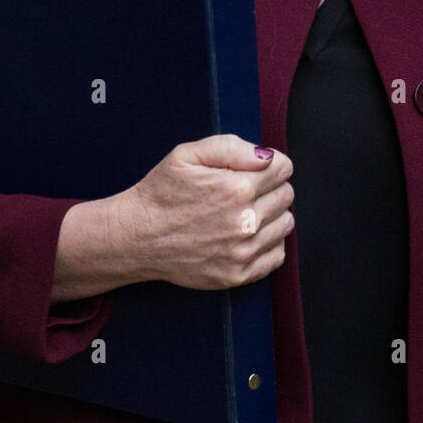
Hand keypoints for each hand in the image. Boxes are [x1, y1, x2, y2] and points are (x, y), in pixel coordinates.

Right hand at [126, 133, 293, 289]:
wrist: (136, 236)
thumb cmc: (161, 193)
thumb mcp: (187, 154)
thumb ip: (231, 147)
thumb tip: (267, 156)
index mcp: (236, 189)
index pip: (284, 168)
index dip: (271, 164)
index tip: (255, 169)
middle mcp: (245, 222)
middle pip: (286, 195)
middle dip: (271, 187)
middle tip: (244, 190)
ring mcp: (243, 252)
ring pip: (286, 224)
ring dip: (272, 214)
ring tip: (244, 212)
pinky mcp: (238, 275)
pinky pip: (277, 256)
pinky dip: (269, 243)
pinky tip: (246, 235)